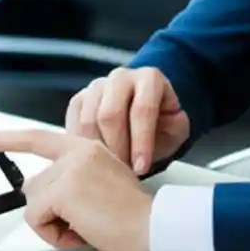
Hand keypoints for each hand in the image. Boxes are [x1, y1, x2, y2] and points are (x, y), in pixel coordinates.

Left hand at [0, 129, 152, 250]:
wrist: (153, 228)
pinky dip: (55, 235)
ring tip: (87, 225)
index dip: (3, 140)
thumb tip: (37, 191)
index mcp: (87, 147)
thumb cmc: (132, 217)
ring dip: (55, 224)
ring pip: (33, 204)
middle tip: (83, 223)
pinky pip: (36, 219)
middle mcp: (78, 150)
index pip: (36, 137)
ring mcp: (70, 167)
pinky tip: (82, 230)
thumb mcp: (100, 187)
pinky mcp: (64, 188)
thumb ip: (71, 179)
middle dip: (48, 212)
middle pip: (33, 186)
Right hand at [66, 67, 190, 174]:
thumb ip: (176, 127)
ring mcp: (96, 87)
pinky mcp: (79, 100)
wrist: (142, 112)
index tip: (141, 168)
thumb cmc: (161, 122)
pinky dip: (81, 147)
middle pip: (110, 114)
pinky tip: (94, 161)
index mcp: (149, 78)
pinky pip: (73, 125)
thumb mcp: (176, 126)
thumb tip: (165, 128)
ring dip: (98, 151)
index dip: (141, 142)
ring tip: (110, 170)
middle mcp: (120, 77)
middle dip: (116, 149)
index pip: (142, 109)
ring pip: (88, 121)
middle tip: (122, 173)